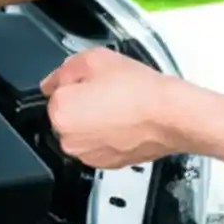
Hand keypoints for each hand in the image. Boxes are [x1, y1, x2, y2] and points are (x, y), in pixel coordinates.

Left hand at [40, 48, 194, 168]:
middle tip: (109, 93)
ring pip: (82, 131)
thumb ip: (64, 70)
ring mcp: (87, 155)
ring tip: (119, 107)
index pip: (56, 92)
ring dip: (94, 121)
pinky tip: (124, 122)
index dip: (76, 83)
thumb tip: (52, 81)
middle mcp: (68, 139)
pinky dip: (106, 136)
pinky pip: (98, 145)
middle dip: (82, 103)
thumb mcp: (94, 59)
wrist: (171, 115)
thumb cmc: (138, 90)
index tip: (94, 81)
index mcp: (60, 112)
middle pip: (67, 114)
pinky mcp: (105, 164)